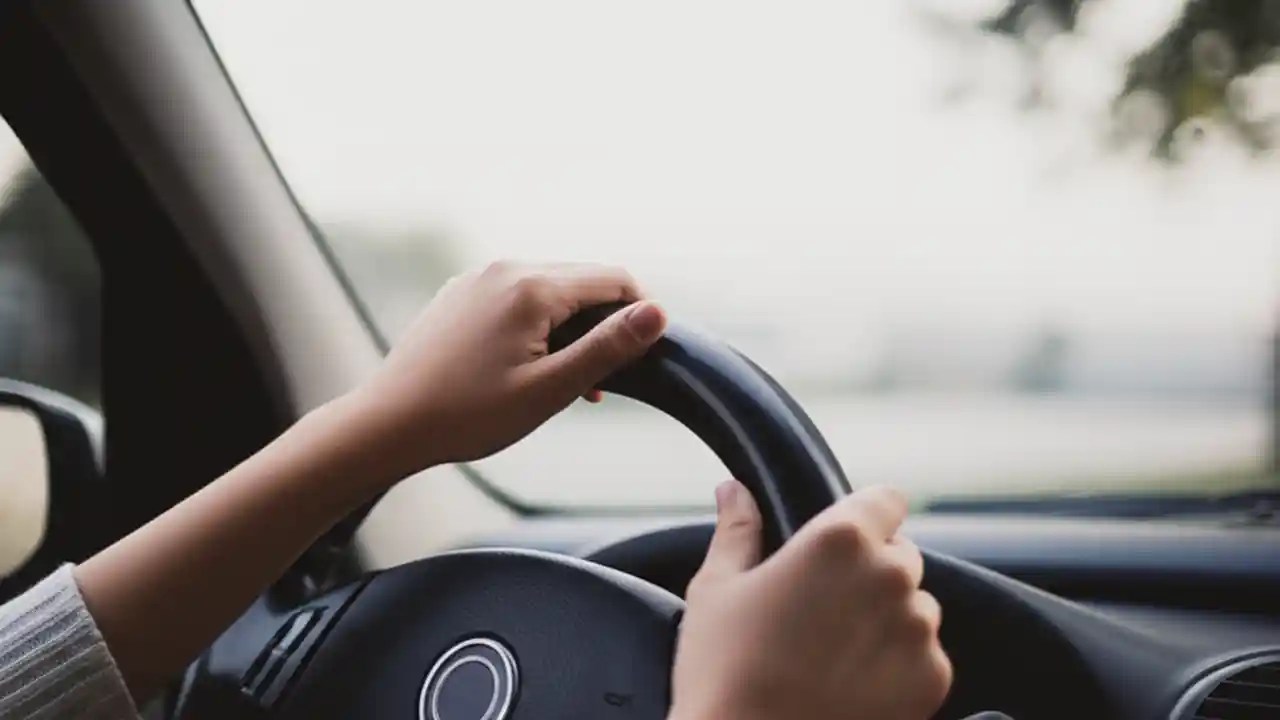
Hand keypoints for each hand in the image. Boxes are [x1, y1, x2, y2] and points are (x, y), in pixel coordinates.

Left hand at [348, 261, 665, 477]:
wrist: (387, 425)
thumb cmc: (467, 414)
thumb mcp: (550, 388)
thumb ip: (607, 347)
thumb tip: (659, 312)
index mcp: (531, 286)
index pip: (615, 280)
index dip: (641, 316)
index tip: (645, 359)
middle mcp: (504, 269)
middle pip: (583, 282)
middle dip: (603, 325)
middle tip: (602, 383)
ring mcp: (477, 279)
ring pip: (550, 292)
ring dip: (571, 330)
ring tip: (565, 385)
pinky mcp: (460, 296)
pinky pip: (516, 299)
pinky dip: (537, 327)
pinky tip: (528, 370)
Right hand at [670, 481, 951, 719]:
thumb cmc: (724, 671)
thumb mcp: (717, 589)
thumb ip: (737, 530)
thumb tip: (734, 489)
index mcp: (840, 540)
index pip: (886, 500)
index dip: (865, 517)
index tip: (840, 545)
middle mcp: (891, 576)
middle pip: (900, 555)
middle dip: (871, 572)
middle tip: (822, 610)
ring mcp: (917, 630)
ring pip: (916, 607)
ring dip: (889, 619)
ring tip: (835, 653)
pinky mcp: (932, 679)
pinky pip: (925, 656)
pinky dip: (899, 666)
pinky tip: (852, 684)